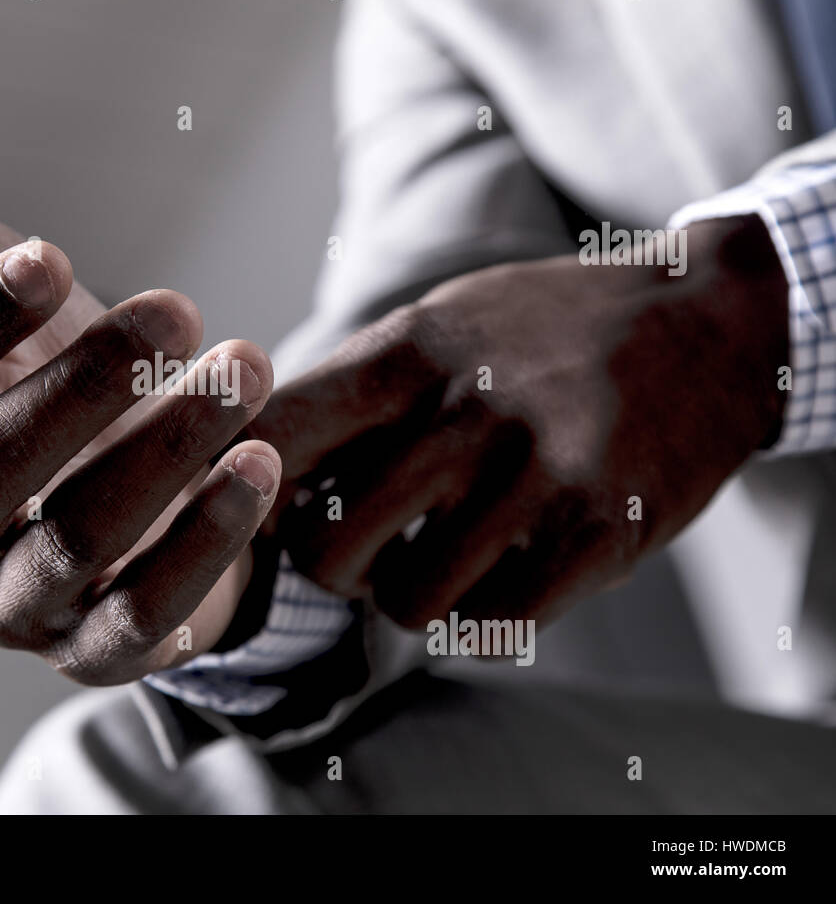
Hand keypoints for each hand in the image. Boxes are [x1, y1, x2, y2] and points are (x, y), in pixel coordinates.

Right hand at [0, 104, 281, 682]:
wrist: (144, 500)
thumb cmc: (60, 393)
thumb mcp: (9, 313)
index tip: (50, 254)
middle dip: (86, 384)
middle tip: (177, 307)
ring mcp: (12, 610)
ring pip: (75, 538)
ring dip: (166, 448)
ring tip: (245, 366)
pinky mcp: (95, 651)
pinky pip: (145, 609)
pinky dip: (205, 537)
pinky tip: (260, 463)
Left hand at [250, 215, 788, 628]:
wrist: (707, 321)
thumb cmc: (544, 331)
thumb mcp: (441, 322)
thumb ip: (353, 387)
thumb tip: (251, 455)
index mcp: (410, 352)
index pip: (276, 434)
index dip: (240, 483)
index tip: (253, 499)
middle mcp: (465, 412)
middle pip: (325, 545)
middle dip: (329, 564)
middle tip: (358, 546)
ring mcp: (537, 476)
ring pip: (407, 603)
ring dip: (408, 596)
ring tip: (433, 559)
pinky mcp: (601, 534)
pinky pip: (494, 626)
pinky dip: (480, 619)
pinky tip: (495, 577)